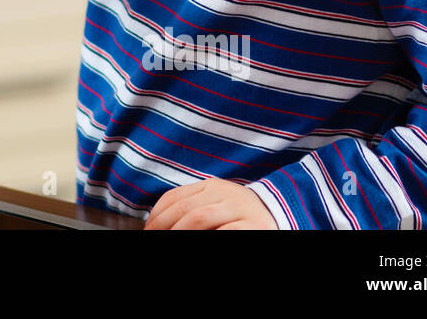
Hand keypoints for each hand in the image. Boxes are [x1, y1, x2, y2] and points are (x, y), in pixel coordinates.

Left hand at [143, 178, 278, 229]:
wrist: (279, 214)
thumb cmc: (239, 215)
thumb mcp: (214, 204)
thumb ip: (191, 207)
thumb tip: (157, 224)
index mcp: (211, 185)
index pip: (174, 198)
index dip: (157, 216)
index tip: (147, 231)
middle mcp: (225, 193)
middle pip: (185, 209)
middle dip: (165, 227)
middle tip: (154, 238)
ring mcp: (240, 208)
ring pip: (200, 218)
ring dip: (181, 233)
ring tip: (170, 241)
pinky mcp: (254, 226)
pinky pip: (226, 231)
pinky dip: (209, 237)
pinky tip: (202, 240)